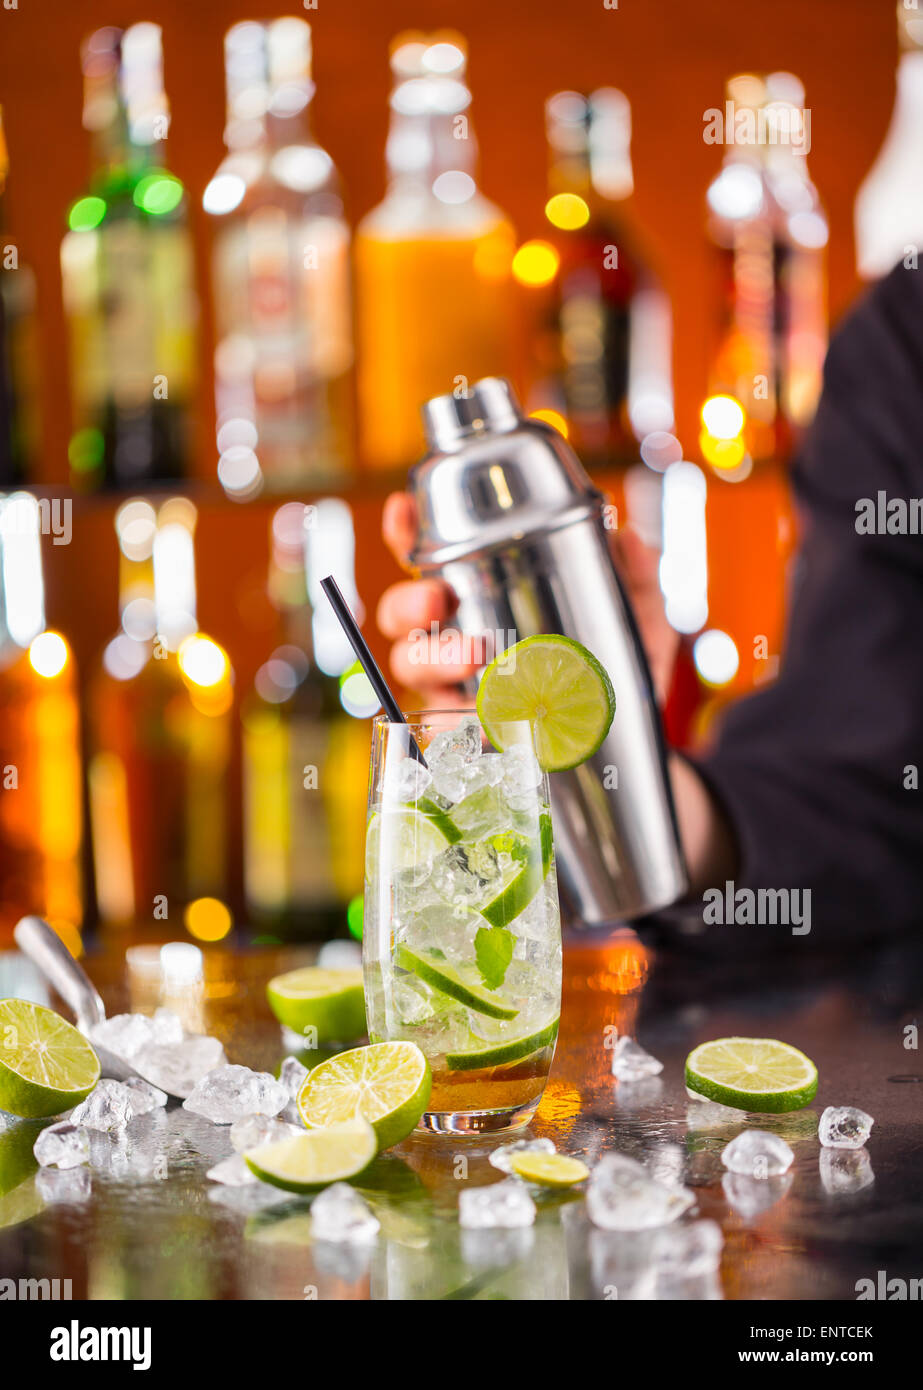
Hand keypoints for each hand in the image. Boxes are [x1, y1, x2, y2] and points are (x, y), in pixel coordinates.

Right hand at [378, 491, 678, 704]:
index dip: (407, 531)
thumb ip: (634, 575)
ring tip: (470, 657)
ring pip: (411, 664)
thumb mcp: (634, 614)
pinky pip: (439, 726)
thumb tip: (628, 539)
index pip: (431, 556)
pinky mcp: (463, 731)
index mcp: (484, 592)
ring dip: (429, 657)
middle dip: (409, 602)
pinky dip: (450, 720)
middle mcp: (457, 634)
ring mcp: (455, 684)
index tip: (404, 510)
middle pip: (402, 612)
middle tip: (436, 602)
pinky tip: (473, 717)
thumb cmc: (617, 663)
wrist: (628, 735)